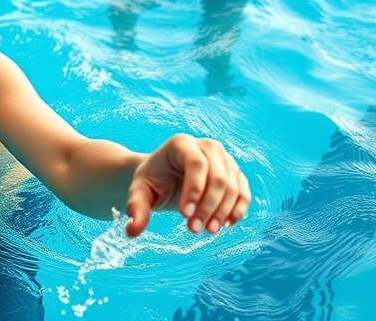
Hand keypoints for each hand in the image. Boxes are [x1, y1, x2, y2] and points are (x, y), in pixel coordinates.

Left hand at [125, 134, 249, 236]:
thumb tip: (132, 232)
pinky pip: (243, 192)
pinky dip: (238, 210)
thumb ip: (136, 209)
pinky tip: (225, 225)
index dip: (194, 189)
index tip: (185, 214)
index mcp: (181, 143)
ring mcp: (224, 159)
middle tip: (194, 229)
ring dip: (222, 212)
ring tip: (208, 231)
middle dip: (208, 207)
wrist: (165, 179)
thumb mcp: (139, 193)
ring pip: (233, 186)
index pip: (196, 163)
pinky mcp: (234, 173)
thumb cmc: (151, 183)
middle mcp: (207, 146)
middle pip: (218, 177)